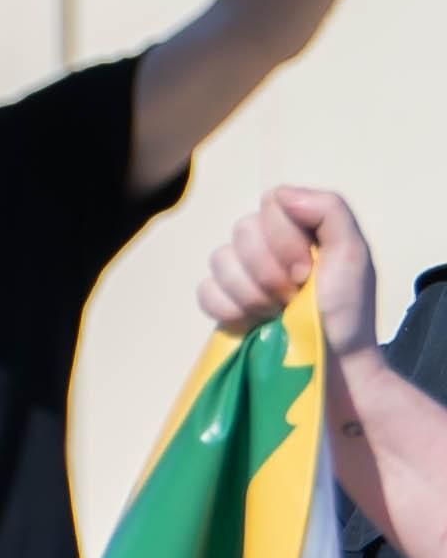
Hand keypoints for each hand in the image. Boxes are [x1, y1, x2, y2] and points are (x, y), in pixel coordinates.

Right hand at [200, 184, 378, 344]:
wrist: (330, 362)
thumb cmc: (348, 310)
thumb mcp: (354, 253)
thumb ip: (329, 210)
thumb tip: (280, 195)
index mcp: (298, 226)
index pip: (270, 202)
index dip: (285, 237)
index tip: (308, 270)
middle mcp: (266, 243)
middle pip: (242, 230)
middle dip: (269, 270)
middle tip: (294, 294)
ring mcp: (240, 273)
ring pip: (220, 260)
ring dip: (252, 292)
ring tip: (276, 312)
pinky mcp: (220, 303)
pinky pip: (205, 291)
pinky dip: (228, 308)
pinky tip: (252, 322)